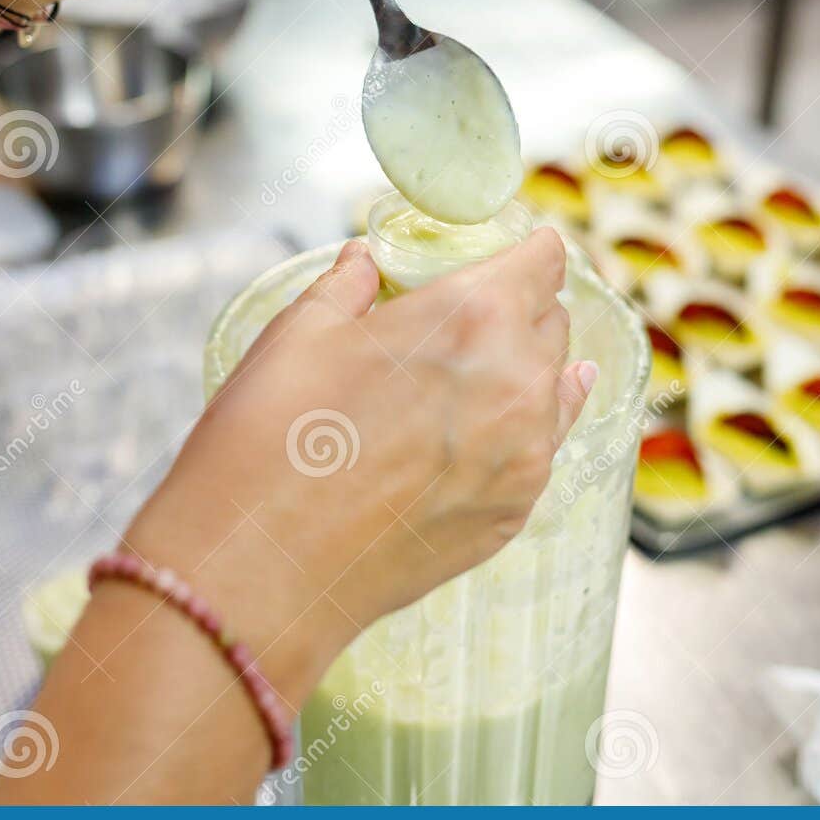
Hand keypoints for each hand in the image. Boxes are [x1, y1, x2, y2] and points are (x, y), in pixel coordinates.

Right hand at [124, 231, 596, 695]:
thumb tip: (365, 265)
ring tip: (497, 366)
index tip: (516, 254)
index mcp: (475, 317)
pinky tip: (503, 425)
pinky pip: (542, 451)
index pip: (543, 262)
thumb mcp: (301, 333)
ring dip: (531, 370)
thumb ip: (349, 287)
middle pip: (553, 325)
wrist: (262, 568)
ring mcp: (526, 456)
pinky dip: (527, 429)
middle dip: (523, 310)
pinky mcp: (514, 513)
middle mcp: (520, 382)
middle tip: (485, 311)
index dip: (529, 252)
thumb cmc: (271, 438)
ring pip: (556, 390)